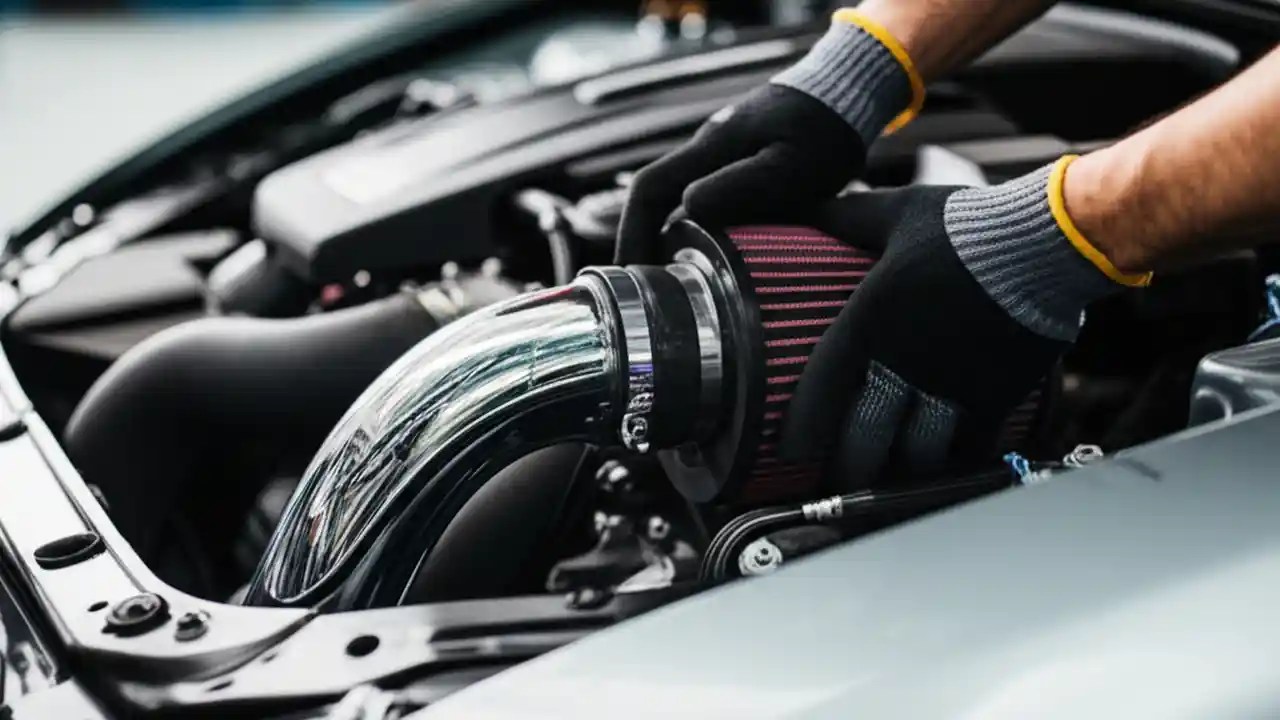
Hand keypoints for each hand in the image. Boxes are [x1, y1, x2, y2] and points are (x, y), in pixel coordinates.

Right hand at [615, 85, 865, 264]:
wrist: (847, 93)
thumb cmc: (825, 132)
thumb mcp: (789, 167)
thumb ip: (739, 187)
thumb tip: (687, 210)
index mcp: (709, 149)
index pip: (648, 190)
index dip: (631, 233)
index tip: (629, 274)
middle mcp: (707, 150)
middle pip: (656, 199)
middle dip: (643, 244)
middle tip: (646, 293)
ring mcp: (724, 155)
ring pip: (680, 201)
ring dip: (669, 240)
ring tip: (673, 286)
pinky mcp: (743, 164)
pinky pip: (707, 200)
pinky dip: (698, 233)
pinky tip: (711, 259)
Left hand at [779, 160, 1135, 488]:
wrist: (1048, 242)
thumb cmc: (967, 225)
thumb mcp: (895, 213)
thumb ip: (848, 217)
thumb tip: (808, 206)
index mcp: (870, 321)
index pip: (823, 388)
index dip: (803, 427)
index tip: (791, 449)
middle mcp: (906, 363)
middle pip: (867, 436)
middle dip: (850, 465)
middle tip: (838, 478)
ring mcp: (953, 385)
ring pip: (918, 453)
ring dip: (899, 474)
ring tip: (886, 485)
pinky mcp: (997, 396)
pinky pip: (972, 447)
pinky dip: (956, 464)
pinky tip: (946, 472)